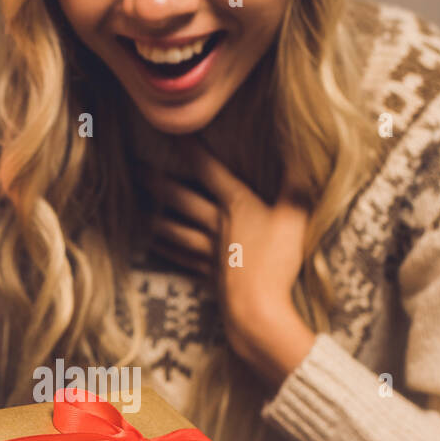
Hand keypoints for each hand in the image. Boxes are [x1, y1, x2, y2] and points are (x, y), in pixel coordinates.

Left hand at [142, 139, 315, 387]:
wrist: (257, 308)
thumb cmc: (277, 262)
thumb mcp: (295, 217)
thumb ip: (298, 184)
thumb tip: (306, 151)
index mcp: (237, 206)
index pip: (211, 171)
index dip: (193, 150)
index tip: (175, 133)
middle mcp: (217, 226)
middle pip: (182, 199)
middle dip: (158, 181)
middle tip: (133, 169)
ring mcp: (210, 252)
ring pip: (177, 230)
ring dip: (158, 217)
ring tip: (139, 209)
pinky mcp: (209, 276)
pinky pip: (184, 259)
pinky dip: (169, 251)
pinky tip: (155, 246)